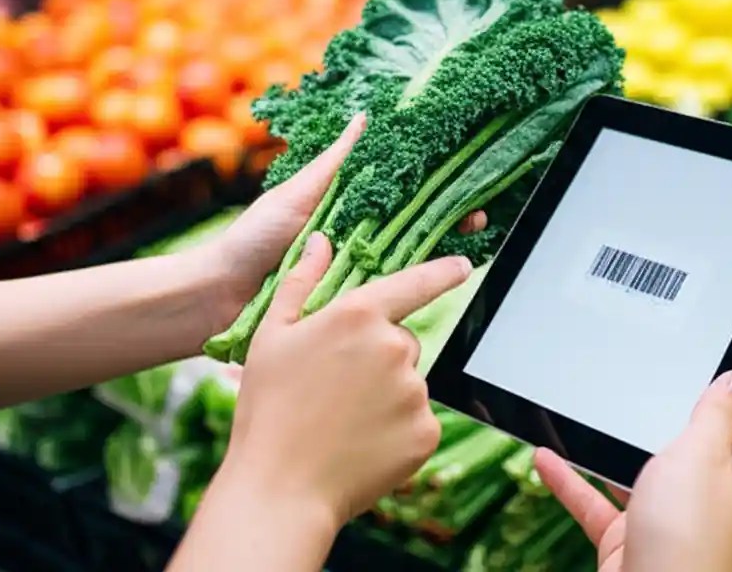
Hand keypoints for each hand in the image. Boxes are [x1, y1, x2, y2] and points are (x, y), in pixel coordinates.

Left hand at [202, 113, 486, 326]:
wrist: (220, 297)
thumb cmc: (253, 240)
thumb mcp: (297, 194)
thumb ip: (333, 163)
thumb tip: (364, 118)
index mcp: (348, 211)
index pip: (403, 196)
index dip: (434, 190)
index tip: (463, 184)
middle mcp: (357, 241)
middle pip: (415, 228)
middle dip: (449, 221)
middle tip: (478, 217)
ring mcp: (355, 275)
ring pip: (408, 262)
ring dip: (439, 252)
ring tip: (467, 245)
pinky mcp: (350, 306)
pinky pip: (387, 295)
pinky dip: (413, 286)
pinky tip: (438, 279)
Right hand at [224, 236, 472, 528]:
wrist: (281, 489)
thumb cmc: (268, 409)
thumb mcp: (271, 336)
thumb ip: (300, 282)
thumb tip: (320, 241)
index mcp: (357, 316)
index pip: (414, 284)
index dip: (441, 272)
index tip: (463, 265)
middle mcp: (395, 348)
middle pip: (402, 341)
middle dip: (378, 356)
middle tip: (335, 387)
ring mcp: (415, 392)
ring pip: (409, 382)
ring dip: (386, 394)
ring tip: (341, 420)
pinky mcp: (426, 432)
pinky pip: (417, 420)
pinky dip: (396, 429)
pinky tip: (360, 443)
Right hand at [535, 371, 731, 571]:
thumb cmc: (685, 536)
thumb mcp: (704, 456)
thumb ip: (716, 416)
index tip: (722, 362)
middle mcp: (704, 500)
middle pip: (689, 448)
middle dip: (666, 415)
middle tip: (648, 378)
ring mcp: (664, 522)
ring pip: (635, 473)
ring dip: (609, 446)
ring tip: (589, 413)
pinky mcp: (628, 541)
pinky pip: (596, 503)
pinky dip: (570, 481)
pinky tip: (545, 458)